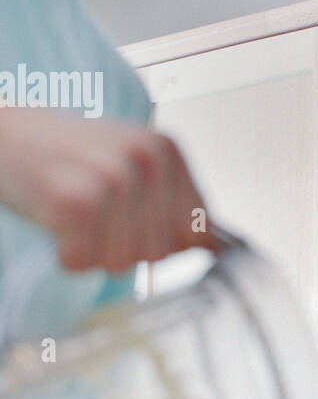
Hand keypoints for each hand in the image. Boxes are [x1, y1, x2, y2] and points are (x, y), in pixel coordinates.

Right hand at [0, 107, 211, 272]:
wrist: (0, 135)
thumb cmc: (70, 158)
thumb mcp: (134, 168)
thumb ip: (176, 206)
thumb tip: (214, 251)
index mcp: (168, 151)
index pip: (201, 236)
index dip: (167, 242)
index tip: (134, 220)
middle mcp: (145, 160)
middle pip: (161, 255)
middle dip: (126, 247)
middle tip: (95, 213)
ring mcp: (112, 179)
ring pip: (124, 263)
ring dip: (95, 251)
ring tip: (75, 214)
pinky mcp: (75, 202)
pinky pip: (85, 262)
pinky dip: (67, 255)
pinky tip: (56, 221)